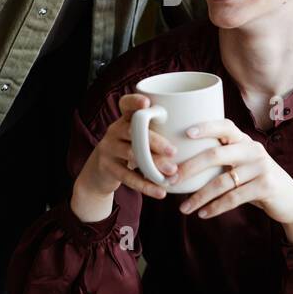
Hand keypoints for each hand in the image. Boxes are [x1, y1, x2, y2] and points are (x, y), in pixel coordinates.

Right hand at [71, 94, 176, 221]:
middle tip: (174, 151)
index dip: (134, 101)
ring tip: (172, 172)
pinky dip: (146, 185)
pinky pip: (128, 177)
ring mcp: (108, 148)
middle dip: (155, 141)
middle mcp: (115, 130)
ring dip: (154, 164)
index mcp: (125, 119)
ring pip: (131, 154)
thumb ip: (157, 134)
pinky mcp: (107, 167)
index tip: (147, 103)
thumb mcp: (137, 138)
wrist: (99, 172)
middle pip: (133, 131)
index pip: (126, 104)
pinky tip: (161, 192)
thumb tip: (193, 141)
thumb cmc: (129, 150)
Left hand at [174, 118, 292, 242]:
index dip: (205, 127)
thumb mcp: (243, 165)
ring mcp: (261, 167)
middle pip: (215, 154)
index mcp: (244, 140)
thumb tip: (181, 166)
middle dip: (189, 168)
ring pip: (222, 181)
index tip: (185, 134)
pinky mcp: (266, 186)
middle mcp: (253, 149)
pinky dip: (215, 207)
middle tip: (170, 180)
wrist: (292, 201)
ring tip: (183, 208)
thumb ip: (223, 160)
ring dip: (199, 196)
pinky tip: (203, 214)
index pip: (224, 126)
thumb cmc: (257, 181)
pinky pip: (233, 198)